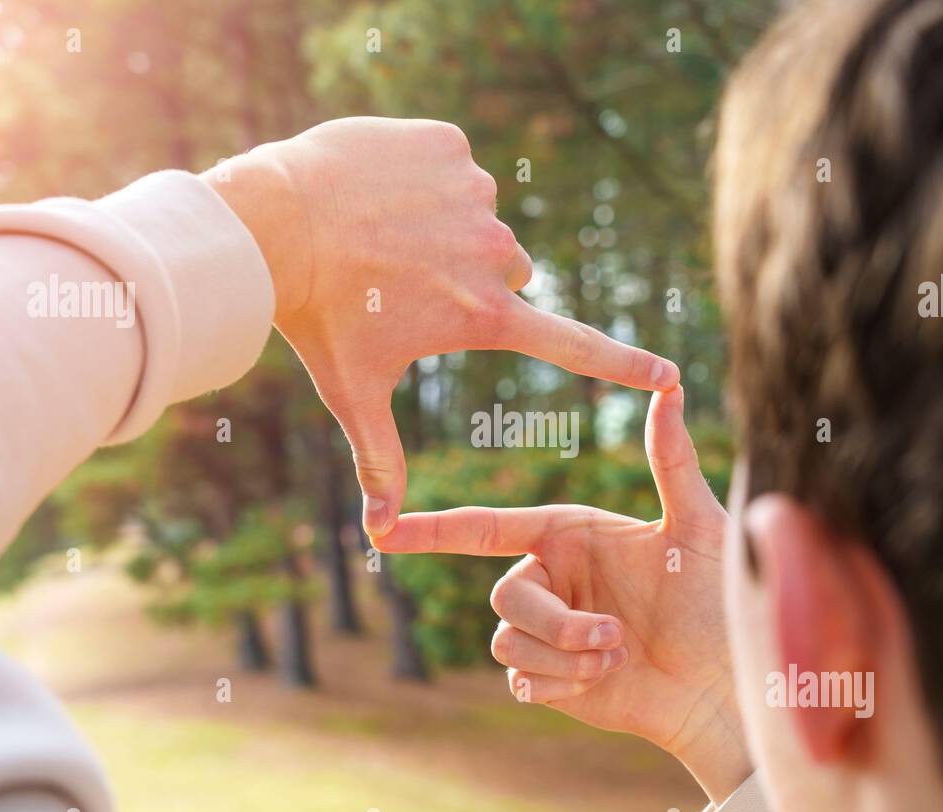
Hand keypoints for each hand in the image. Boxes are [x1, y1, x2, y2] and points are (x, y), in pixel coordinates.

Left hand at [202, 117, 678, 535]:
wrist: (272, 225)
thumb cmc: (317, 318)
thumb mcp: (354, 392)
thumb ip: (380, 461)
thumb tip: (383, 535)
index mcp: (484, 315)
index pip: (574, 347)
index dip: (625, 365)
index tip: (670, 374)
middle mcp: (495, 254)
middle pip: (509, 272)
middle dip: (473, 280)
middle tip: (408, 284)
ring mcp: (475, 193)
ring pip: (477, 217)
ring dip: (445, 226)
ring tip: (383, 236)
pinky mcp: (449, 147)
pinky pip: (451, 166)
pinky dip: (423, 177)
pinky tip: (379, 192)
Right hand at [373, 387, 748, 803]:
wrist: (722, 689)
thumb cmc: (718, 602)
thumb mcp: (699, 527)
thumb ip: (673, 460)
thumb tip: (672, 386)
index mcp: (568, 535)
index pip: (486, 527)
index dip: (432, 528)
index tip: (382, 525)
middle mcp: (550, 579)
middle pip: (504, 596)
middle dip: (557, 623)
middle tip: (615, 635)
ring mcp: (547, 632)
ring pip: (507, 642)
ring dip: (566, 656)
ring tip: (619, 656)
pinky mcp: (549, 679)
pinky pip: (520, 680)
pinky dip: (563, 684)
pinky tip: (606, 683)